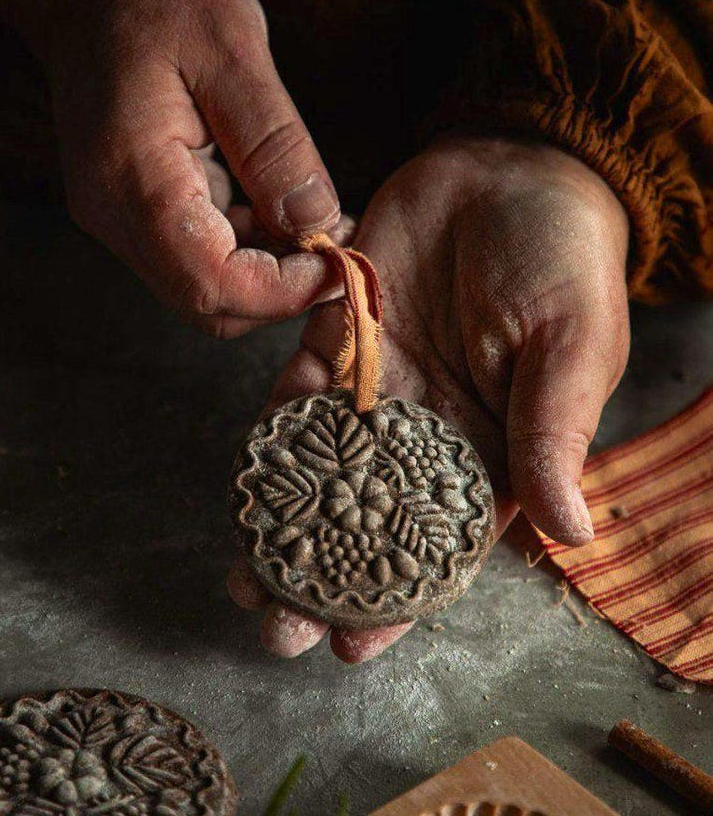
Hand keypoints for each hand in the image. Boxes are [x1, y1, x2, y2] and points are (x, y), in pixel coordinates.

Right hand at [15, 0, 340, 337]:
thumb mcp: (233, 49)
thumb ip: (276, 144)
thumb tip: (320, 223)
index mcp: (135, 178)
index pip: (215, 284)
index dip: (287, 290)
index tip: (343, 256)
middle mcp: (116, 217)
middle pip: (209, 303)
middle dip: (283, 288)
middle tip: (336, 236)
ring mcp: (118, 219)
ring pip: (204, 288)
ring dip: (268, 268)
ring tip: (309, 208)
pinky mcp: (133, 213)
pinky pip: (196, 256)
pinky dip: (247, 246)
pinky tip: (273, 198)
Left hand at [229, 134, 630, 659]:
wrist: (509, 168)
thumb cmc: (563, 259)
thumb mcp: (573, 345)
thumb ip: (556, 434)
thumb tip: (570, 533)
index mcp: (494, 451)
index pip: (442, 546)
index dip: (399, 600)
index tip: (354, 648)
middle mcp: (428, 436)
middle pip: (369, 527)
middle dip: (324, 584)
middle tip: (277, 634)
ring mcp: (377, 393)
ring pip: (322, 478)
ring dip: (283, 532)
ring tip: (241, 584)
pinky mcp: (338, 344)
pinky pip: (296, 400)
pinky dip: (270, 445)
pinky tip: (243, 490)